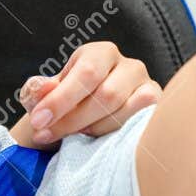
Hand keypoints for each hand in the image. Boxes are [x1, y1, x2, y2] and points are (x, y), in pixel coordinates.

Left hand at [8, 41, 161, 147]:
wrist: (84, 120)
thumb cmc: (64, 105)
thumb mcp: (44, 96)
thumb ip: (38, 92)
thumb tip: (42, 89)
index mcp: (99, 54)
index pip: (86, 74)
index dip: (61, 100)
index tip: (38, 121)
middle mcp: (129, 65)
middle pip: (107, 95)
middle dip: (72, 121)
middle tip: (47, 135)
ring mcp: (147, 86)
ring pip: (126, 111)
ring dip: (95, 130)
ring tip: (74, 137)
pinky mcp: (158, 108)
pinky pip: (143, 123)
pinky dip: (117, 135)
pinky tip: (98, 141)